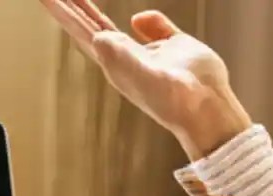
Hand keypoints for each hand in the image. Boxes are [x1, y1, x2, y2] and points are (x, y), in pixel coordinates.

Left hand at [37, 1, 251, 160]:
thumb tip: (100, 37)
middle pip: (88, 26)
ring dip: (92, 10)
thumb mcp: (143, 75)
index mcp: (114, 61)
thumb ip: (120, 55)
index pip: (82, 30)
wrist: (208, 107)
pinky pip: (151, 27)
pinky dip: (145, 20)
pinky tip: (137, 18)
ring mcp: (148, 52)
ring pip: (112, 25)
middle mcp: (125, 57)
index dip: (64, 12)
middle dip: (71, 8)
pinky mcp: (174, 48)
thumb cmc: (175, 99)